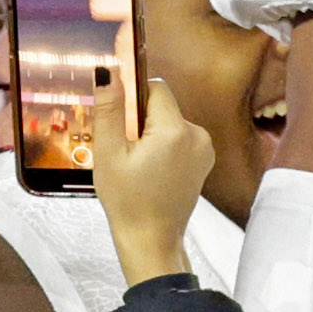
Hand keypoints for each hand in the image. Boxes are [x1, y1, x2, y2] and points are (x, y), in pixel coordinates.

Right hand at [93, 77, 212, 282]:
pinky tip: (150, 170)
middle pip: (161, 106)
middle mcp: (198, 134)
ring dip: (150, 134)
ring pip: (169, 121)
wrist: (151, 239)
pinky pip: (178, 138)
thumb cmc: (127, 200)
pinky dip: (162, 146)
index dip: (131, 99)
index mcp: (176, 130)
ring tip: (136, 164)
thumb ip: (110, 110)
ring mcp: (204, 148)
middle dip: (139, 121)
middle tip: (124, 151)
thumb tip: (108, 72)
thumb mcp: (108, 154)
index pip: (154, 87)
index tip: (118, 123)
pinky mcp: (204, 160)